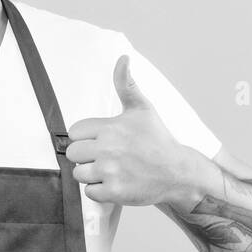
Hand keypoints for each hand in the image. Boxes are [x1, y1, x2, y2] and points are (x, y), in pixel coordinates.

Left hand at [65, 55, 193, 205]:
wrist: (179, 172)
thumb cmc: (158, 140)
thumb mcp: (142, 109)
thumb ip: (126, 84)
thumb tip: (123, 58)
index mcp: (110, 127)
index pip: (74, 132)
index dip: (86, 137)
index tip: (102, 141)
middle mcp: (107, 149)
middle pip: (73, 153)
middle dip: (86, 156)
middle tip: (106, 157)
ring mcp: (110, 171)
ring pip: (79, 173)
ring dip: (92, 174)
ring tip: (112, 170)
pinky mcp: (114, 192)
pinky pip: (89, 193)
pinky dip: (100, 191)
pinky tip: (117, 183)